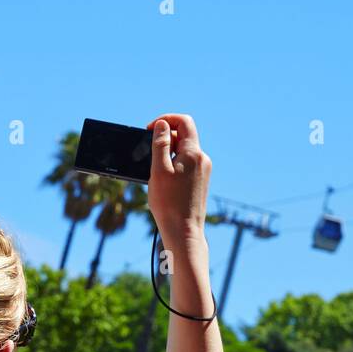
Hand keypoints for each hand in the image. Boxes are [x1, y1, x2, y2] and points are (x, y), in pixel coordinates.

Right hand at [147, 113, 211, 246]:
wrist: (184, 232)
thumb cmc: (169, 204)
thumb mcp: (158, 170)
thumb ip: (160, 143)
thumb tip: (162, 124)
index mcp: (194, 153)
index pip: (184, 122)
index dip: (166, 120)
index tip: (150, 129)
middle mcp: (202, 160)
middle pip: (184, 135)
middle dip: (165, 138)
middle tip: (149, 152)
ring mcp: (203, 171)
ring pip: (184, 150)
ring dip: (168, 152)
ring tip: (156, 171)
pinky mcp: (200, 181)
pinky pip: (186, 164)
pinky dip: (174, 164)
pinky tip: (164, 180)